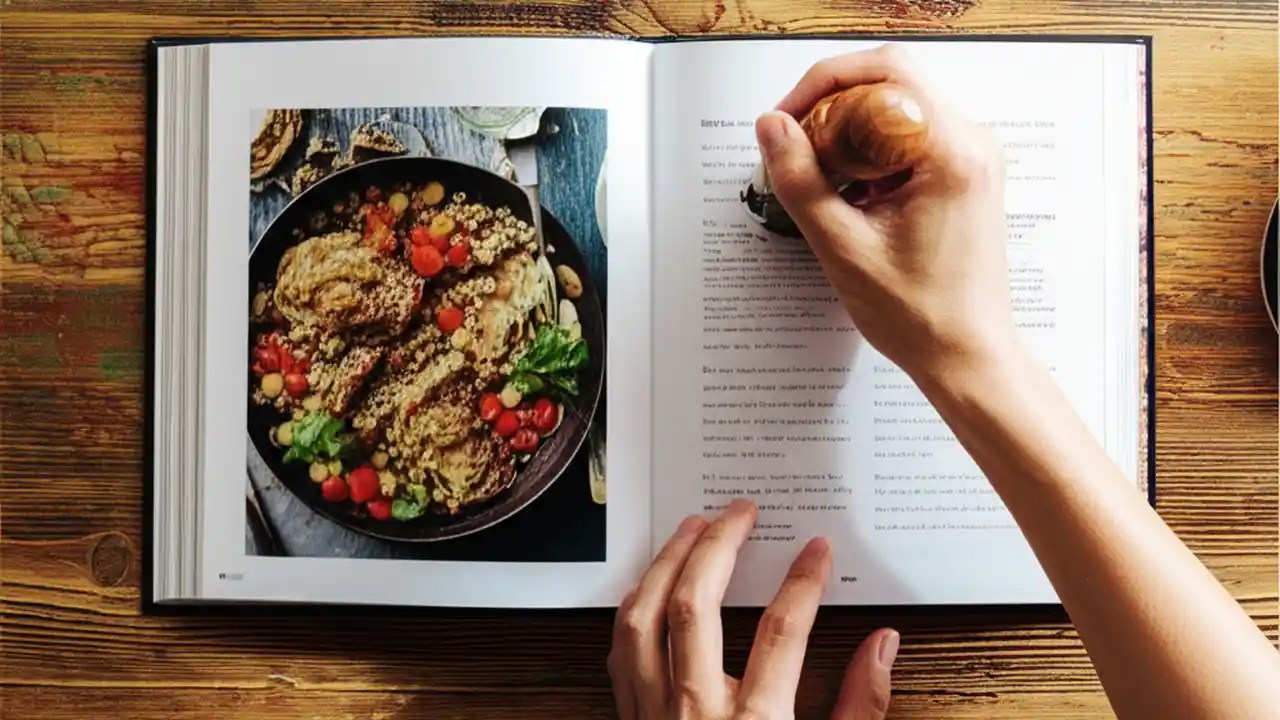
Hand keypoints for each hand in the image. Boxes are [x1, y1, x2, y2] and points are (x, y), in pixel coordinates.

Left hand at [608, 500, 899, 718]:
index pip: (781, 632)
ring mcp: (654, 718)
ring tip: (690, 527)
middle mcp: (696, 715)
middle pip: (695, 605)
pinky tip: (651, 585)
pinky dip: (635, 607)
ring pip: (642, 618)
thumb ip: (859, 708)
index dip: (803, 581)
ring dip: (666, 563)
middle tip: (741, 512)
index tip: (817, 550)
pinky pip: (620, 650)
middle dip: (718, 546)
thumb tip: (883, 646)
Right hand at [756, 45, 1015, 380]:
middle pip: (893, 82)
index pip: (888, 73)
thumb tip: (773, 130)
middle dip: (833, 103)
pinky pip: (909, 137)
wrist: (965, 355)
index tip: (790, 117)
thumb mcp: (843, 247)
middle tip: (798, 142)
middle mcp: (971, 146)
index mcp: (953, 154)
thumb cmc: (923, 316)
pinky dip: (870, 151)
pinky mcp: (961, 176)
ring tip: (820, 173)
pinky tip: (848, 190)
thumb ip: (801, 181)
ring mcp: (970, 159)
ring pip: (898, 108)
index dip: (827, 83)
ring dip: (850, 129)